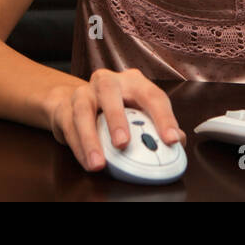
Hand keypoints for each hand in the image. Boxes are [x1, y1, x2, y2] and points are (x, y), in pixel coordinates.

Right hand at [45, 68, 184, 172]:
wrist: (73, 102)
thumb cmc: (114, 108)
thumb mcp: (138, 112)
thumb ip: (157, 125)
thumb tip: (179, 139)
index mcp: (133, 82)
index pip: (152, 96)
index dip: (164, 117)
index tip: (171, 139)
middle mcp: (107, 82)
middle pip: (110, 92)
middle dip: (117, 119)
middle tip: (123, 144)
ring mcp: (84, 93)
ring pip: (84, 110)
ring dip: (91, 138)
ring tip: (99, 163)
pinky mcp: (65, 108)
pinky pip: (70, 127)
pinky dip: (79, 147)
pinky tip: (88, 161)